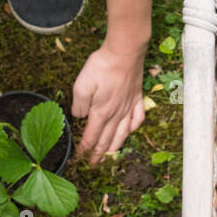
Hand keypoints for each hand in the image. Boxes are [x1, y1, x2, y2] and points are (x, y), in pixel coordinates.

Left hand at [72, 41, 146, 163]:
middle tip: (93, 164)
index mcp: (101, 112)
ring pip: (122, 133)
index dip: (85, 149)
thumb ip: (78, 105)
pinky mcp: (137, 97)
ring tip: (110, 155)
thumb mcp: (81, 84)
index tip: (80, 158)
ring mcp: (128, 106)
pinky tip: (130, 131)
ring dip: (115, 146)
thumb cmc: (102, 66)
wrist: (124, 52)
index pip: (92, 136)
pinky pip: (137, 118)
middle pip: (107, 139)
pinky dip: (133, 128)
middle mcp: (116, 113)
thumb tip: (80, 117)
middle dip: (99, 154)